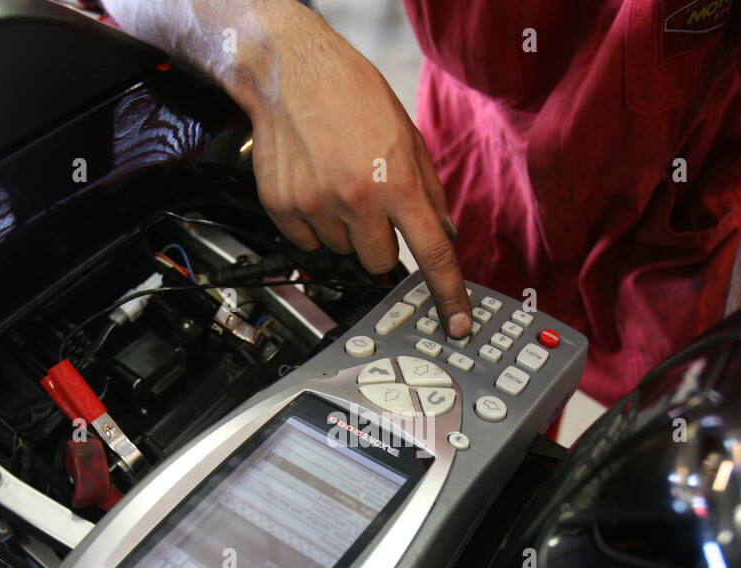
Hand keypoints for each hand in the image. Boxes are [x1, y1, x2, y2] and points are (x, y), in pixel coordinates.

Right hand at [241, 6, 470, 336]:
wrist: (291, 71)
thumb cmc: (351, 94)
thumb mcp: (407, 136)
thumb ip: (429, 190)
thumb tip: (442, 233)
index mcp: (398, 182)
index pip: (432, 254)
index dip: (448, 295)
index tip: (457, 324)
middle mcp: (358, 200)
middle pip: (380, 263)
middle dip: (381, 242)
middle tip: (371, 205)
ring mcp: (317, 207)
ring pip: (343, 252)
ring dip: (345, 229)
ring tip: (338, 183)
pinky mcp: (284, 208)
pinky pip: (308, 242)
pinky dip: (313, 224)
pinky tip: (314, 185)